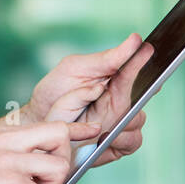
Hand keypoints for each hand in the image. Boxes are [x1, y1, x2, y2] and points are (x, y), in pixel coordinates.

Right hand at [0, 118, 101, 183]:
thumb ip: (8, 158)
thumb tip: (36, 171)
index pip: (46, 123)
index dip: (74, 128)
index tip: (91, 131)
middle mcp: (6, 140)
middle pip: (60, 136)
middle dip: (61, 164)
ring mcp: (11, 159)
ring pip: (57, 170)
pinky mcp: (13, 183)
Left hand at [23, 32, 152, 167]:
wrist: (37, 123)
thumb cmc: (54, 92)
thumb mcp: (75, 68)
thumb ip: (106, 58)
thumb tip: (135, 40)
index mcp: (114, 78)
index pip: (138, 70)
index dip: (143, 65)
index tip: (146, 56)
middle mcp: (121, 100)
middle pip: (143, 98)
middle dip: (133, 99)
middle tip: (116, 101)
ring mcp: (120, 122)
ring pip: (138, 121)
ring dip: (123, 122)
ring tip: (102, 124)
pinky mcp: (116, 144)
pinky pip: (132, 142)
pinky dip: (120, 141)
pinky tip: (102, 139)